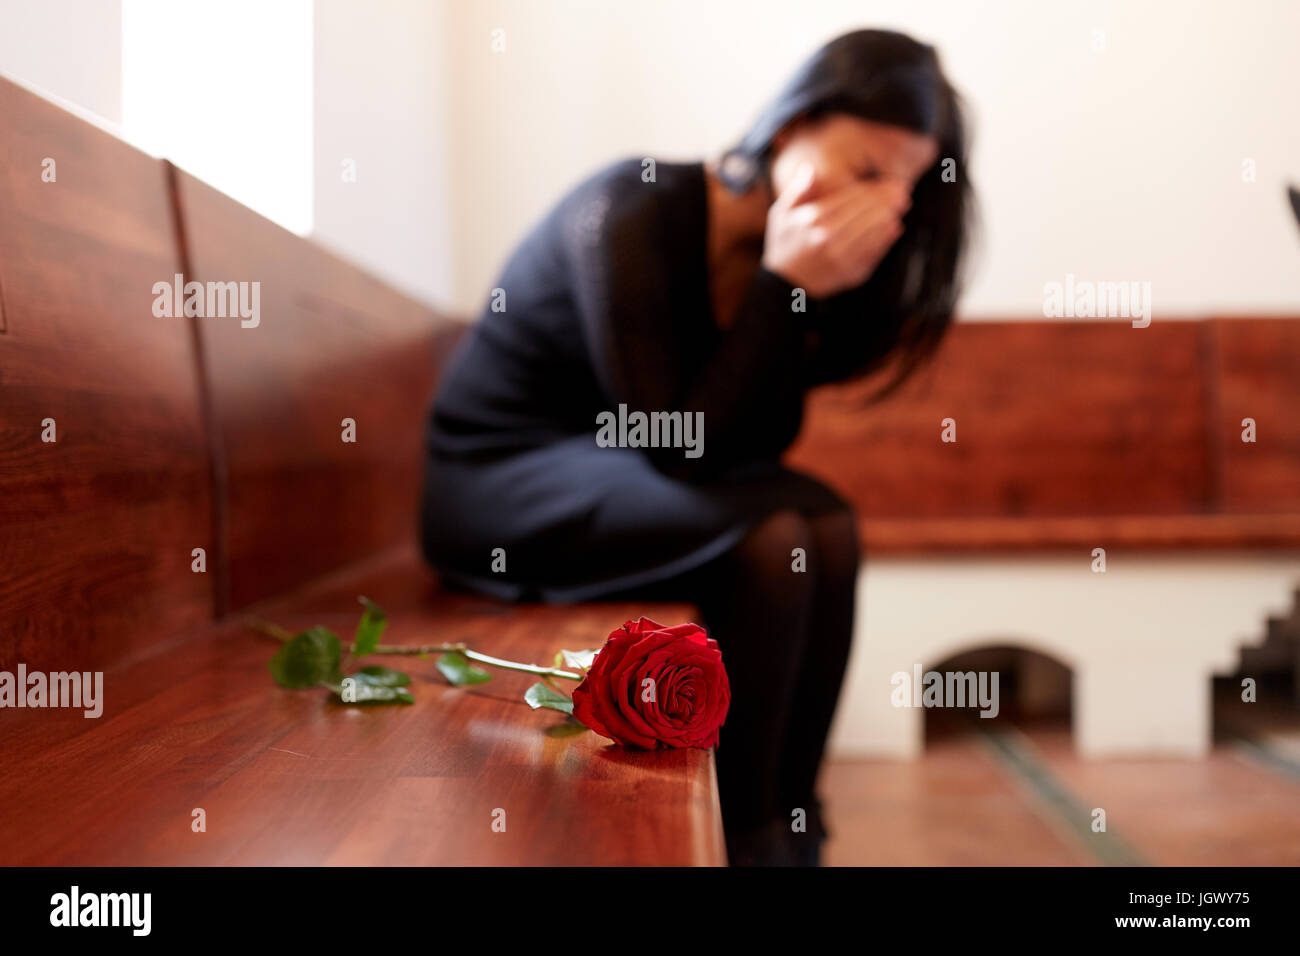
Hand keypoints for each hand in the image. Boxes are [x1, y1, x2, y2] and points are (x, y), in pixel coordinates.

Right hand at [761, 162, 910, 298]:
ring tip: (902, 204)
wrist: (784, 286)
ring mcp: (841, 257)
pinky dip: (886, 238)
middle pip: (866, 211)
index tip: (889, 182)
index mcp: (813, 219)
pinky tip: (895, 226)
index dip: (874, 188)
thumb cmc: (784, 245)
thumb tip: (811, 168)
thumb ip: (799, 191)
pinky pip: (873, 252)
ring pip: (873, 230)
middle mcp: (827, 237)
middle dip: (888, 198)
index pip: (852, 197)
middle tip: (903, 190)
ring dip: (890, 214)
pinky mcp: (850, 273)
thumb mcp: (781, 214)